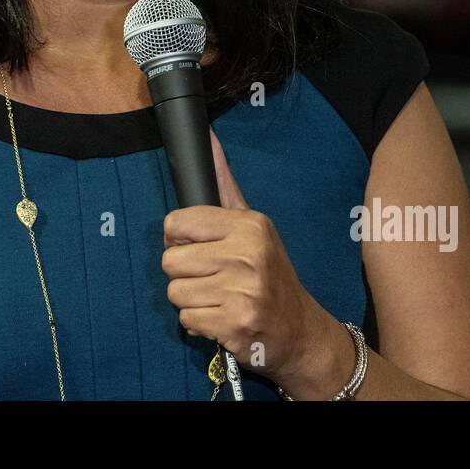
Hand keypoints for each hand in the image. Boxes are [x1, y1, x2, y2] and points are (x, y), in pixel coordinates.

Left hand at [161, 129, 346, 383]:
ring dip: (191, 300)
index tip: (199, 248)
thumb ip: (225, 185)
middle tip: (212, 277)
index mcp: (249, 225)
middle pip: (169, 261)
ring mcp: (242, 293)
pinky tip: (222, 318)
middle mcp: (246, 255)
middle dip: (184, 273)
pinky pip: (186, 320)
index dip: (180, 239)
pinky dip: (199, 323)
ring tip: (218, 298)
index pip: (175, 223)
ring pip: (175, 293)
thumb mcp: (253, 226)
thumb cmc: (269, 273)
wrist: (300, 330)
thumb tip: (208, 139)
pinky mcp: (234, 326)